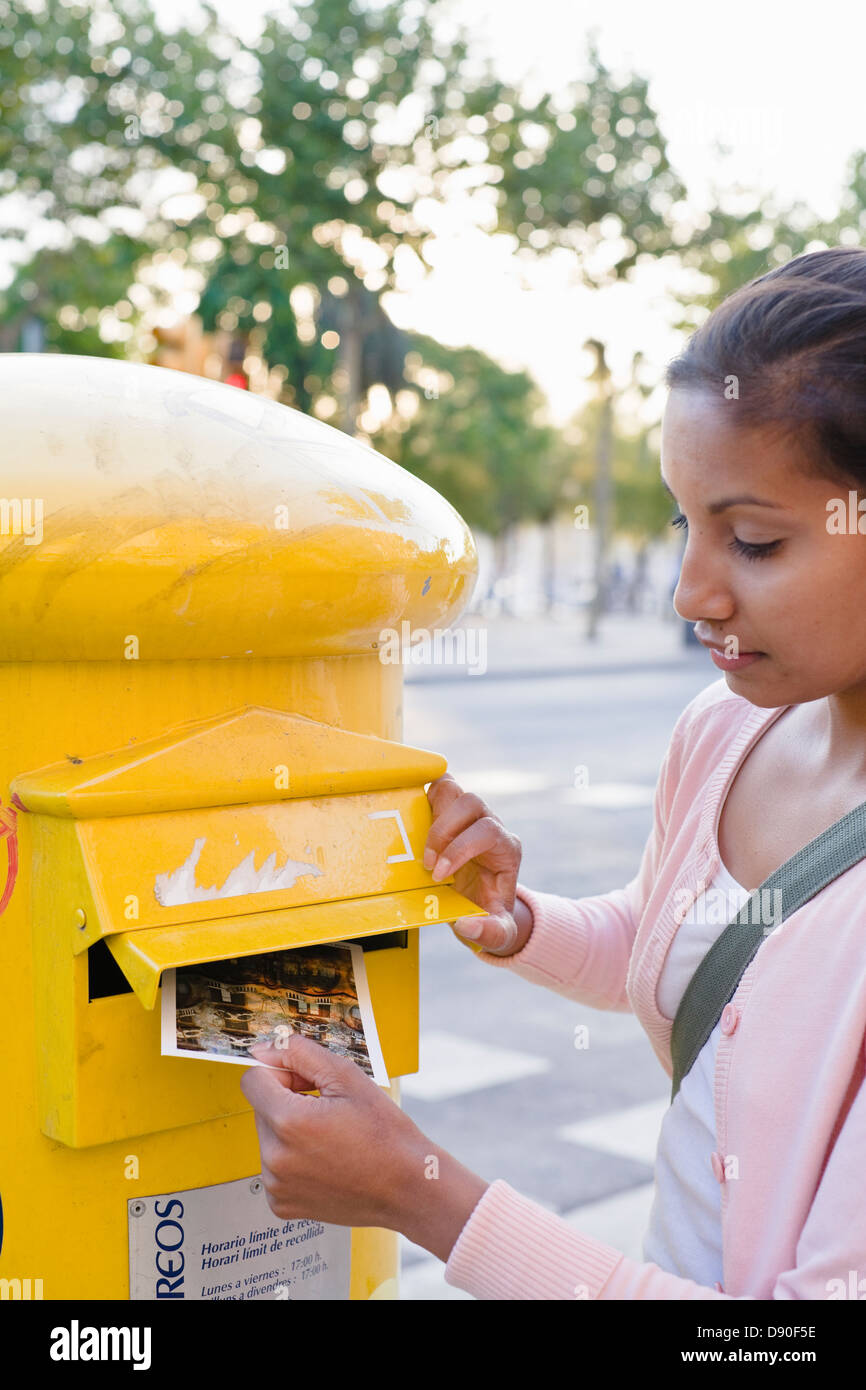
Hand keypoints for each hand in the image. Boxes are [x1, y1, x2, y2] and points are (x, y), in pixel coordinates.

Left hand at [240, 1032, 489, 1261]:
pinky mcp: (281, 1205)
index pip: (253, 1080)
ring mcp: (276, 1186)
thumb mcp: (347, 1077)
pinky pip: (275, 1168)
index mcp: (288, 1122)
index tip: (308, 1084)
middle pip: (261, 1109)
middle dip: (288, 1101)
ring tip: (332, 1139)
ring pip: (268, 1138)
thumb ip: (299, 1054)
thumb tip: (263, 1048)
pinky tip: (326, 1163)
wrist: (407, 1189)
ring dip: (290, 1131)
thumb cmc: (384, 1132)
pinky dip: (294, 1160)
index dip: (282, 1073)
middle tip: (329, 1111)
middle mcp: (274, 1158)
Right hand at [424, 772, 529, 954]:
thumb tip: (467, 925)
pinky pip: (436, 788)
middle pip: (471, 802)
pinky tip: (410, 823)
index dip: (461, 848)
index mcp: (506, 849)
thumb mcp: (498, 932)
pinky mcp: (447, 811)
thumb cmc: (488, 914)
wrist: (483, 906)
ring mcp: (468, 815)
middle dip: (443, 831)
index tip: (440, 875)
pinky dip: (421, 797)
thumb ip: (491, 933)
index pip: (488, 831)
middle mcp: (490, 825)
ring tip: (416, 841)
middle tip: (427, 863)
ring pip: (452, 789)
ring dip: (430, 812)